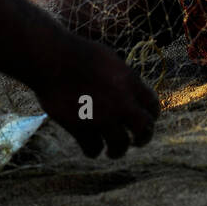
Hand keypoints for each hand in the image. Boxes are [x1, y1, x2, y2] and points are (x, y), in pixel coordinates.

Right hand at [33, 31, 159, 159]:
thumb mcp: (110, 60)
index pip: (153, 104)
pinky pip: (93, 149)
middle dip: (143, 138)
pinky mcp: (81, 128)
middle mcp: (120, 101)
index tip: (146, 119)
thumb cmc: (79, 54)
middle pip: (144, 128)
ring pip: (121, 145)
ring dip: (117, 151)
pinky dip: (93, 151)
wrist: (53, 60)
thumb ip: (123, 79)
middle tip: (137, 141)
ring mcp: (101, 116)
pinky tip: (91, 147)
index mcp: (129, 81)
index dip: (151, 115)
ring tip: (113, 151)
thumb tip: (130, 94)